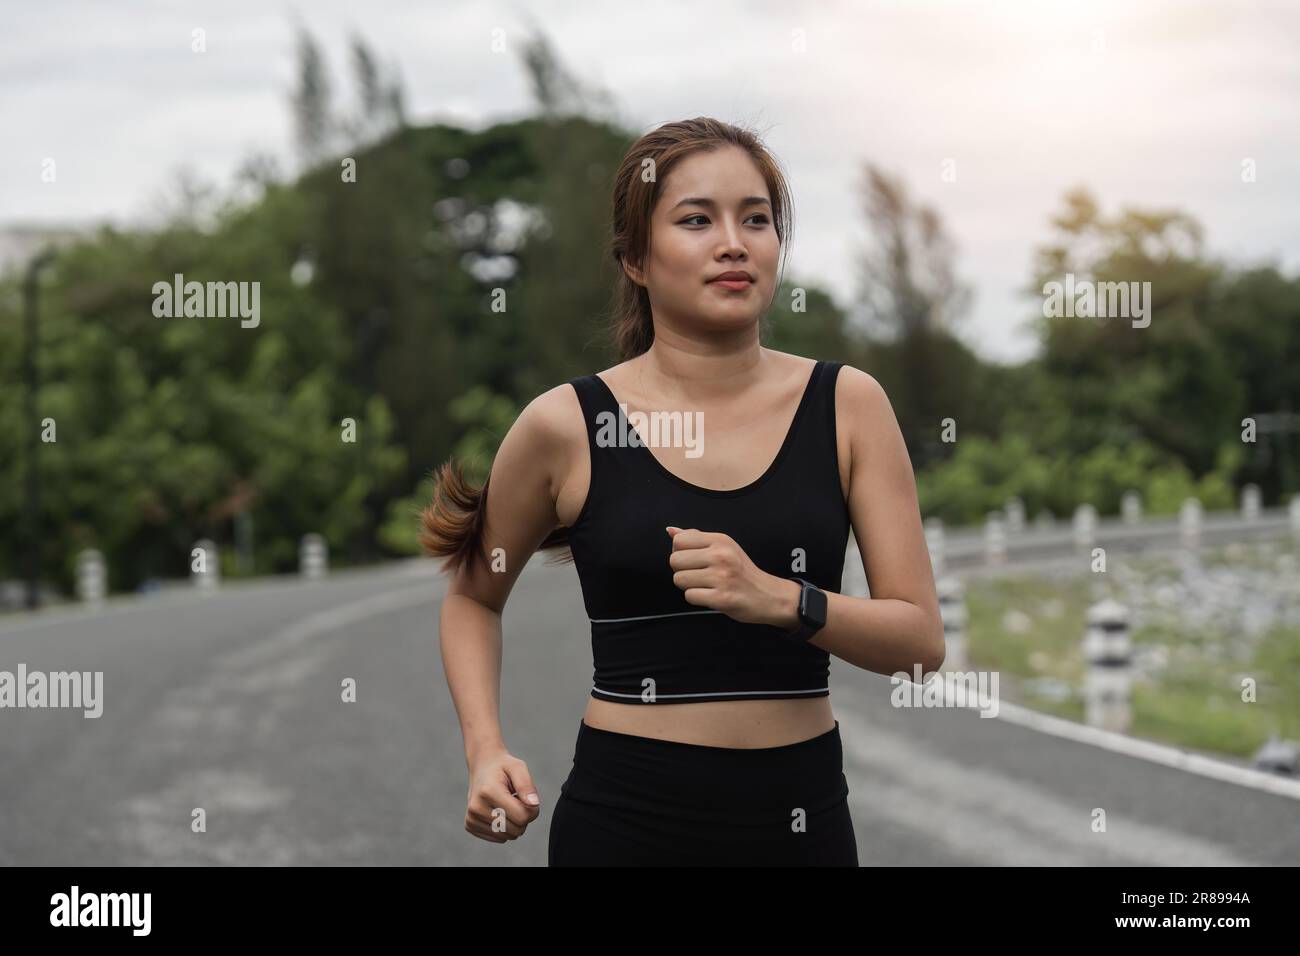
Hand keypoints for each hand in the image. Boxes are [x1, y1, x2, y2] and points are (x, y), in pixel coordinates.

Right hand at [464, 747, 541, 843]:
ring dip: (513, 822)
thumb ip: (527, 786)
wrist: (482, 766)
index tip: (527, 798)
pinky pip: (499, 838)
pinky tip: (498, 811)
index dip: (531, 809)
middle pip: (516, 830)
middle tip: (516, 800)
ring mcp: (471, 818)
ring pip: (508, 836)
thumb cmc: (503, 767)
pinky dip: (504, 827)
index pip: (522, 817)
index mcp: (489, 792)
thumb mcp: (518, 768)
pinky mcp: (470, 826)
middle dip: (523, 817)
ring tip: (506, 804)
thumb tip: (534, 804)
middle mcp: (476, 807)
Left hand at [666, 526, 799, 628]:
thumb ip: (697, 538)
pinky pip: (690, 596)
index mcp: (720, 540)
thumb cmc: (742, 571)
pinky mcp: (722, 598)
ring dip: (688, 586)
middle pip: (674, 560)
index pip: (679, 540)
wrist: (768, 596)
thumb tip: (670, 531)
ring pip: (679, 580)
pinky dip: (697, 598)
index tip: (692, 560)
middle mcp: (721, 555)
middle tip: (699, 575)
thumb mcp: (724, 547)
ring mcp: (722, 577)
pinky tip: (711, 595)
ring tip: (705, 585)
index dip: (679, 552)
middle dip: (681, 571)